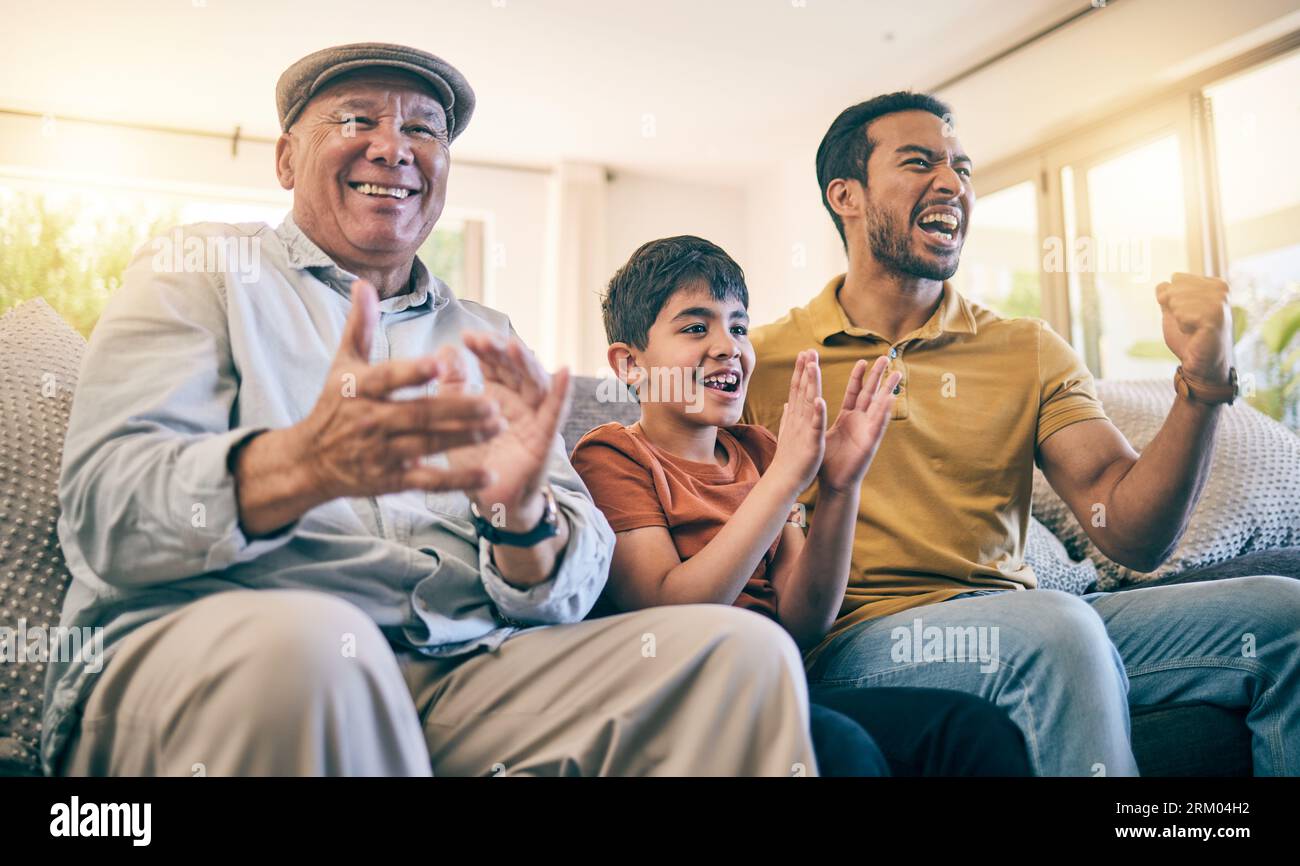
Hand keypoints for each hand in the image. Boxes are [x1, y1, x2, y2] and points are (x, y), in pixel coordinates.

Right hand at [294, 279, 504, 500]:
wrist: (311, 461)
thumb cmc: (335, 405)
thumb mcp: (343, 364)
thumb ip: (359, 326)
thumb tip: (363, 283)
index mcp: (360, 389)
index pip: (388, 379)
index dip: (413, 372)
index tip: (440, 363)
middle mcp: (371, 421)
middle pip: (418, 414)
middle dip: (458, 409)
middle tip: (494, 402)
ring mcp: (383, 453)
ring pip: (429, 445)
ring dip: (466, 437)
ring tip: (499, 425)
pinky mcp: (392, 480)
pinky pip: (429, 482)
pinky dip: (458, 481)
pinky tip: (487, 476)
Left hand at [436, 331, 571, 530]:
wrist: (489, 500)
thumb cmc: (474, 459)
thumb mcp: (455, 419)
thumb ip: (452, 386)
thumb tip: (445, 350)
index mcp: (498, 394)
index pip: (495, 364)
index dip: (485, 348)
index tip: (467, 338)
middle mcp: (519, 401)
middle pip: (516, 369)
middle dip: (502, 351)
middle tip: (484, 341)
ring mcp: (534, 418)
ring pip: (536, 384)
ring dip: (528, 364)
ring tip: (516, 347)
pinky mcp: (544, 439)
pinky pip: (555, 413)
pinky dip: (561, 393)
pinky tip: (564, 372)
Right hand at [768, 350, 826, 495]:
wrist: (784, 480)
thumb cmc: (788, 459)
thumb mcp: (788, 433)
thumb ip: (788, 417)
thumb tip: (786, 404)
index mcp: (796, 417)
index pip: (798, 389)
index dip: (801, 372)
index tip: (804, 354)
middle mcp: (798, 419)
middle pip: (802, 390)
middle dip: (805, 370)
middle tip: (808, 351)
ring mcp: (804, 429)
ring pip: (809, 402)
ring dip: (810, 383)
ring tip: (813, 365)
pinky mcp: (812, 441)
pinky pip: (815, 425)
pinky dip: (817, 413)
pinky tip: (820, 400)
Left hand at [818, 356, 900, 494]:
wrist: (833, 483)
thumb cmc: (828, 461)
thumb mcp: (822, 433)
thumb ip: (819, 417)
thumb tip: (811, 403)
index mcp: (848, 418)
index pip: (854, 392)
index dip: (858, 377)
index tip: (862, 360)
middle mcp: (860, 422)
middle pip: (870, 394)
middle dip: (878, 376)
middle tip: (886, 357)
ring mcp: (866, 431)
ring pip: (879, 407)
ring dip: (887, 390)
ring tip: (897, 374)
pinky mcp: (869, 444)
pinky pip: (877, 425)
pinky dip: (884, 413)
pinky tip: (890, 400)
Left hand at [1157, 273, 1233, 383]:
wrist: (1199, 363)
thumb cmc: (1187, 338)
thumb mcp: (1173, 312)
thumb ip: (1167, 295)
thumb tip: (1162, 284)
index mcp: (1213, 284)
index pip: (1176, 278)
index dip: (1171, 299)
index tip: (1186, 314)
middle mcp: (1220, 289)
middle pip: (1174, 287)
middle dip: (1174, 308)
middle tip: (1189, 323)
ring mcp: (1220, 301)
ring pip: (1176, 300)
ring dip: (1179, 319)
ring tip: (1193, 328)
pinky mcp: (1215, 316)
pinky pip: (1182, 313)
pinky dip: (1182, 326)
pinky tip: (1195, 332)